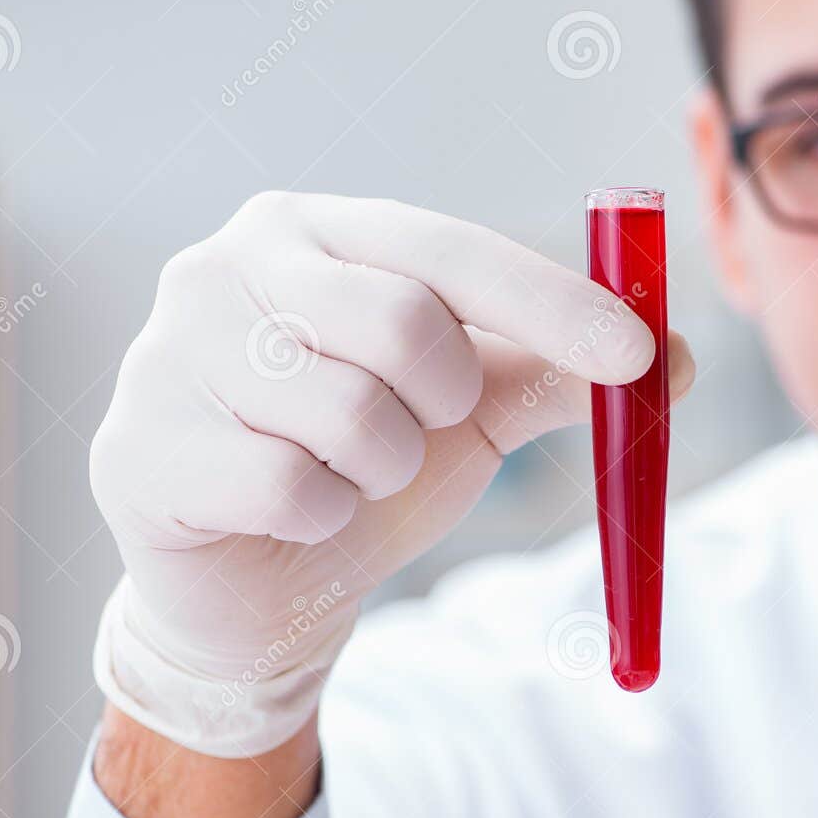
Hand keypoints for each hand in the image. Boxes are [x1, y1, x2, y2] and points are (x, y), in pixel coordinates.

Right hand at [89, 191, 692, 756]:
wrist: (258, 585)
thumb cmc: (365, 466)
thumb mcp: (468, 412)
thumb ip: (554, 374)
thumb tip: (678, 354)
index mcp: (317, 232)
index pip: (448, 249)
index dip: (552, 302)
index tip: (639, 355)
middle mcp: (229, 264)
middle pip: (403, 323)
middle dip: (443, 404)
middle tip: (420, 429)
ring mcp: (168, 352)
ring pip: (351, 416)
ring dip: (382, 470)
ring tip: (343, 473)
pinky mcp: (139, 448)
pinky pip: (291, 489)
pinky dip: (322, 518)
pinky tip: (286, 513)